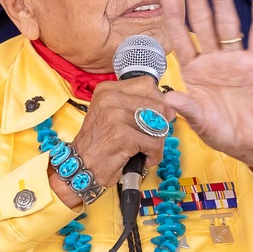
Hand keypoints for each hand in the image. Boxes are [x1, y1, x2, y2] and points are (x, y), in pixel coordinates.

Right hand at [60, 76, 176, 210]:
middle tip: (147, 139)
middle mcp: (110, 99)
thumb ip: (141, 107)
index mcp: (108, 90)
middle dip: (159, 126)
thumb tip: (171, 109)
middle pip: (158, 105)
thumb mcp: (115, 115)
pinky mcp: (122, 136)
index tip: (152, 118)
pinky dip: (153, 156)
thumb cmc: (100, 143)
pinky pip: (154, 144)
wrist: (81, 167)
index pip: (148, 85)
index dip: (157, 103)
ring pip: (159, 126)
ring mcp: (116, 116)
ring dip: (156, 143)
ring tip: (143, 150)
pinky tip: (142, 159)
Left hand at [160, 0, 252, 179]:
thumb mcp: (202, 123)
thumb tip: (167, 97)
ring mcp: (234, 60)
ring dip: (222, 2)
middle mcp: (212, 60)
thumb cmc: (222, 132)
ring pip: (227, 26)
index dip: (175, 19)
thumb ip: (187, 108)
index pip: (181, 40)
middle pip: (203, 24)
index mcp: (194, 72)